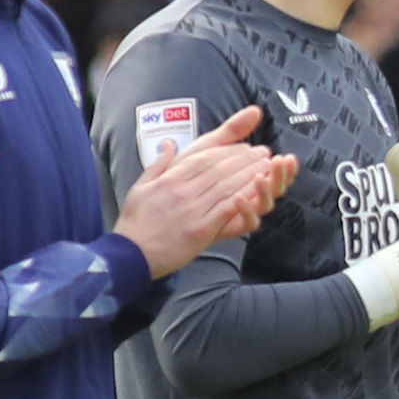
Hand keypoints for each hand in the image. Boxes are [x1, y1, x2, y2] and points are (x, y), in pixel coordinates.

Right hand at [117, 104, 293, 274]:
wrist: (131, 254)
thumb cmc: (136, 222)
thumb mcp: (141, 186)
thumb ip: (158, 164)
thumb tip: (168, 143)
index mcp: (170, 178)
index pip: (205, 158)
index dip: (228, 150)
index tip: (244, 146)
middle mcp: (183, 190)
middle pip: (220, 169)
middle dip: (245, 159)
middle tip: (263, 153)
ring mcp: (193, 210)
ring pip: (226, 186)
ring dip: (250, 175)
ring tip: (267, 168)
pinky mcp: (201, 230)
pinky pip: (226, 210)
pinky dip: (243, 199)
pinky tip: (257, 191)